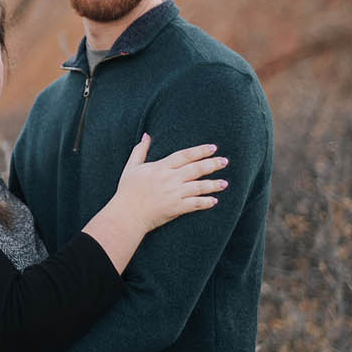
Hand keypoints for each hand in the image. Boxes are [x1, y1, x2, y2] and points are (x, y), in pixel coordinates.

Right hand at [88, 135, 226, 271]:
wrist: (126, 215)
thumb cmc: (127, 192)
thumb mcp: (131, 168)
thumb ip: (140, 151)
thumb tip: (146, 135)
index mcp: (160, 168)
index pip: (185, 156)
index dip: (200, 151)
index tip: (213, 148)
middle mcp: (170, 179)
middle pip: (196, 169)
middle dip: (212, 164)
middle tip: (225, 161)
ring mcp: (174, 194)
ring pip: (199, 187)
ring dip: (213, 184)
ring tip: (224, 183)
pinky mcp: (175, 208)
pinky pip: (195, 204)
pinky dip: (205, 202)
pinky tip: (214, 200)